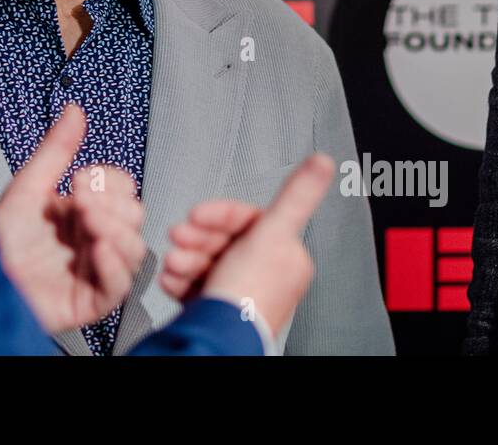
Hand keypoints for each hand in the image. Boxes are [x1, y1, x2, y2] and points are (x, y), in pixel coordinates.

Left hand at [0, 104, 146, 333]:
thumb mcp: (25, 188)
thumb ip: (55, 151)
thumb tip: (73, 112)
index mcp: (78, 212)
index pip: (121, 191)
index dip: (110, 182)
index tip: (82, 178)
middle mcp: (89, 240)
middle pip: (134, 217)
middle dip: (113, 204)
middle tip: (82, 200)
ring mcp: (91, 270)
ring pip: (134, 250)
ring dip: (117, 230)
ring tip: (88, 223)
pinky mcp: (89, 301)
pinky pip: (119, 286)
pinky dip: (114, 265)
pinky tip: (97, 250)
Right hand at [160, 154, 334, 331]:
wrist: (217, 336)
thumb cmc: (248, 296)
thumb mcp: (272, 232)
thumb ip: (296, 195)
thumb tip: (323, 162)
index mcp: (286, 256)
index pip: (249, 219)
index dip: (218, 214)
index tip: (196, 214)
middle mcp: (267, 275)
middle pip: (223, 239)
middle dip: (196, 238)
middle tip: (180, 239)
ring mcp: (241, 292)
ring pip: (206, 260)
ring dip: (185, 258)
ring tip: (175, 264)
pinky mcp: (217, 307)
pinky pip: (194, 283)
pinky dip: (181, 279)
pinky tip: (174, 281)